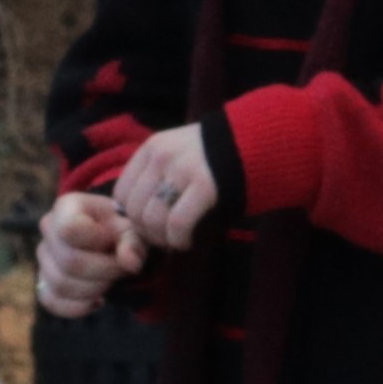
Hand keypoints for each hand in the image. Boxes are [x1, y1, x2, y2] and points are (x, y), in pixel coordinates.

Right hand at [38, 189, 145, 318]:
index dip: (97, 244)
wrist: (115, 241)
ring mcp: (43, 256)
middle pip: (69, 263)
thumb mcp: (135, 230)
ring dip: (95, 290)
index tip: (116, 244)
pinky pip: (50, 301)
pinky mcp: (43, 281)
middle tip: (123, 270)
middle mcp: (47, 229)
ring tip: (111, 282)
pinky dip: (78, 307)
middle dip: (104, 273)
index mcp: (66, 207)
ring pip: (61, 285)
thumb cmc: (123, 230)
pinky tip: (97, 300)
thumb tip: (129, 264)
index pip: (69, 230)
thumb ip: (133, 244)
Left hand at [111, 124, 220, 251]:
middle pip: (135, 209)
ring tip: (175, 242)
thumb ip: (156, 176)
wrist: (260, 141)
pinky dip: (178, 239)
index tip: (148, 228)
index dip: (131, 218)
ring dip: (162, 239)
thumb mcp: (178, 154)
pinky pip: (178, 222)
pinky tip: (186, 242)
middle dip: (146, 232)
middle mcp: (161, 156)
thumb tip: (132, 213)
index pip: (122, 193)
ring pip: (153, 218)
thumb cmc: (217, 156)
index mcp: (151, 148)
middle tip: (163, 241)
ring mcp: (182, 169)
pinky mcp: (206, 185)